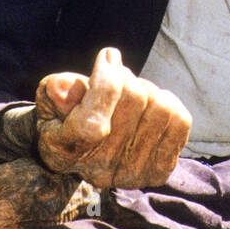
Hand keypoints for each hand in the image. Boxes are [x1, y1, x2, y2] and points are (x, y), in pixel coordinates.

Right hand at [35, 47, 191, 189]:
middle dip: (127, 76)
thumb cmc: (65, 114)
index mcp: (65, 152)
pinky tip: (150, 106)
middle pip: (134, 100)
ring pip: (160, 107)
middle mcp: (100, 169)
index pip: (92, 122)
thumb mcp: (50, 98)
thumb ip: (56, 91)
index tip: (109, 55)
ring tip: (132, 93)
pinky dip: (168, 103)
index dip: (105, 81)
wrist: (85, 151)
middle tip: (118, 77)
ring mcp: (132, 173)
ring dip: (148, 89)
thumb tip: (66, 87)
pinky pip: (180, 121)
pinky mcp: (158, 171)